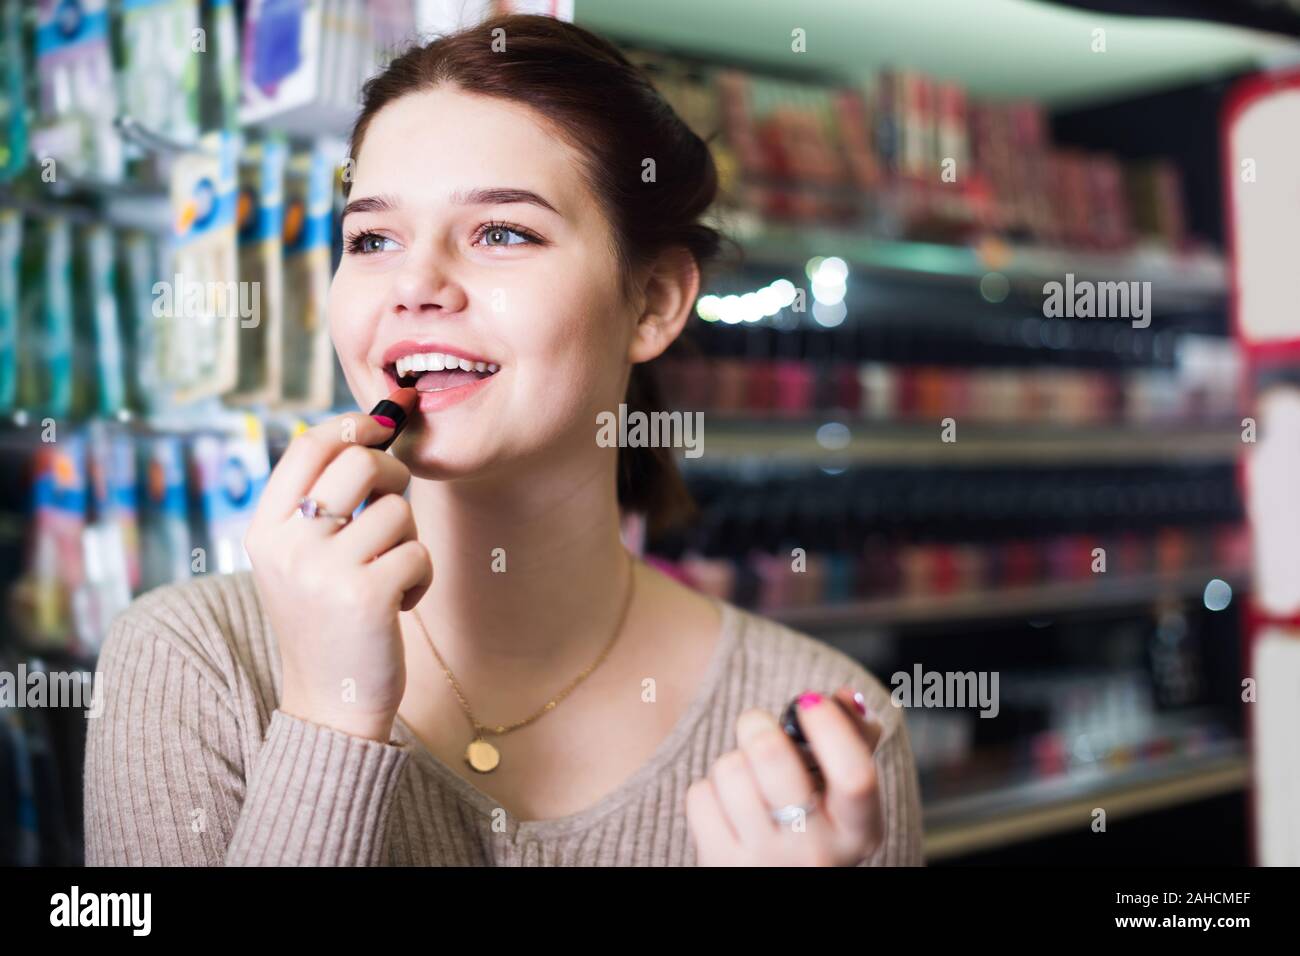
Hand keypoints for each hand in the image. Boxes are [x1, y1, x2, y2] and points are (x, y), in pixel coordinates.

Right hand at [244, 411, 432, 742]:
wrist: (330, 702)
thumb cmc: (328, 619)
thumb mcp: (302, 558)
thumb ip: (324, 499)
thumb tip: (378, 421)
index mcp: (265, 531)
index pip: (308, 446)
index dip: (352, 425)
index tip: (382, 424)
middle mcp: (287, 546)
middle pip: (359, 463)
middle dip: (392, 475)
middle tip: (393, 506)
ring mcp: (324, 571)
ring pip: (396, 510)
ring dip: (408, 539)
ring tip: (388, 575)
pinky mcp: (366, 596)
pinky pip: (417, 551)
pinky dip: (421, 576)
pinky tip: (398, 604)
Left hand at [686, 685, 884, 865]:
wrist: (778, 881)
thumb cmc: (814, 822)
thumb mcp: (845, 795)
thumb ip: (854, 738)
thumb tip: (844, 696)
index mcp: (858, 831)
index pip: (854, 774)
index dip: (830, 727)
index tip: (810, 701)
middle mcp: (816, 852)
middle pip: (772, 757)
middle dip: (758, 725)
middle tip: (758, 725)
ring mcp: (765, 862)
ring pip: (731, 770)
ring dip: (734, 763)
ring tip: (748, 780)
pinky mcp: (720, 864)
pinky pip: (700, 796)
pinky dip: (709, 791)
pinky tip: (728, 808)